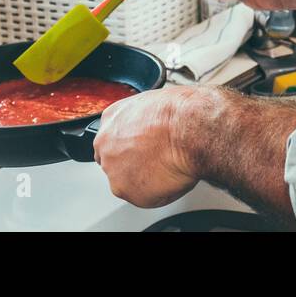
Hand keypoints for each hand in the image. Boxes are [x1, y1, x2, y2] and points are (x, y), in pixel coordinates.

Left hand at [93, 87, 199, 207]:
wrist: (189, 129)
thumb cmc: (181, 111)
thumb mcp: (159, 99)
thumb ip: (147, 116)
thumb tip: (157, 122)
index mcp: (113, 117)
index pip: (114, 138)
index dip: (132, 145)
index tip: (146, 146)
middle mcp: (106, 144)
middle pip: (116, 161)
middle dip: (135, 162)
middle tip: (159, 158)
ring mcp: (114, 170)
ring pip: (128, 182)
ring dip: (145, 178)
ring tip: (170, 165)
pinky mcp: (127, 191)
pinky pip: (144, 196)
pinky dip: (159, 192)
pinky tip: (173, 176)